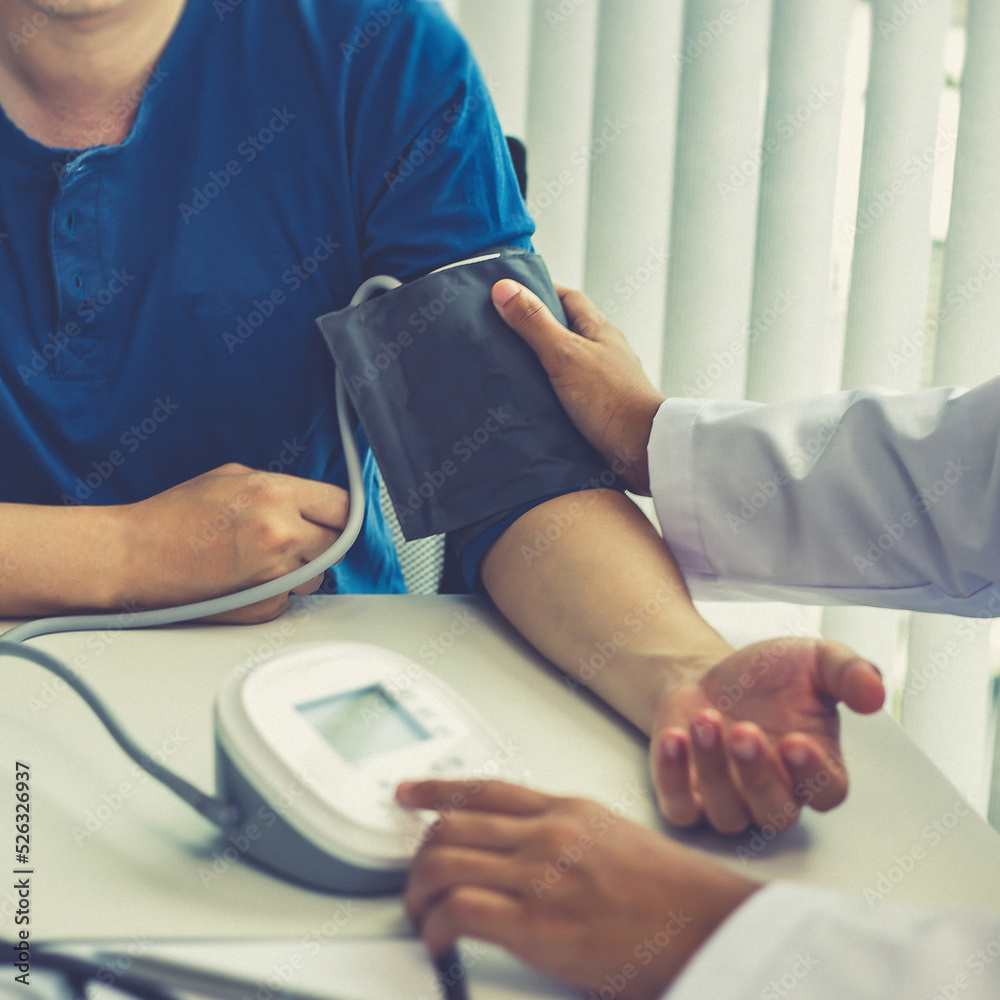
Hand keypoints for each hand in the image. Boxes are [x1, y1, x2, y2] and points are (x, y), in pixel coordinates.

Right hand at [116, 463, 348, 622]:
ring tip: (258, 559)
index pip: (343, 506)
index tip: (334, 517)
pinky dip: (274, 593)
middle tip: (293, 538)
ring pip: (317, 576)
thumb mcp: (231, 478)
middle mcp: (281, 533)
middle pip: (337, 543)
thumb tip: (313, 502)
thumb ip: (279, 489)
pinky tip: (244, 580)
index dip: (339, 513)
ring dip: (300, 569)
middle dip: (321, 540)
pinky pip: (289, 599)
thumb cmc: (174, 515)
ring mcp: (275, 573)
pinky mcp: (264, 606)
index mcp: (275, 494)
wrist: (133, 556)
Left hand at [397, 779, 760, 999]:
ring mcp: (540, 874)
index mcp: (567, 810)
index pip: (484, 789)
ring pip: (444, 861)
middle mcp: (547, 833)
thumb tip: (525, 850)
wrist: (712, 924)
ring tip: (420, 915)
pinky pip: (458, 911)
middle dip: (419, 853)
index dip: (436, 789)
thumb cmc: (676, 893)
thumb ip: (568, 836)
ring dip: (418, 892)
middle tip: (413, 878)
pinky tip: (438, 943)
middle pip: (452, 824)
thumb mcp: (617, 838)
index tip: (410, 794)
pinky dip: (435, 927)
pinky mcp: (537, 923)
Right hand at [492, 280, 664, 494]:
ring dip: (541, 363)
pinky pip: (568, 392)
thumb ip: (535, 323)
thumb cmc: (611, 398)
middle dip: (536, 328)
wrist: (643, 448)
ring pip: (566, 362)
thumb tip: (503, 288)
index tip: (511, 293)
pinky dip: (548, 392)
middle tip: (501, 331)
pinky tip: (530, 401)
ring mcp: (602, 381)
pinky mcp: (598, 409)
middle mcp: (603, 352)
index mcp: (599, 330)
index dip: (541, 291)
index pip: (568, 298)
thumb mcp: (565, 354)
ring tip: (507, 367)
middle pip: (566, 329)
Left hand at [651, 637, 884, 832]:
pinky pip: (680, 808)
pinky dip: (673, 777)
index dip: (813, 775)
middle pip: (776, 813)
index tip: (795, 741)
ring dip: (713, 768)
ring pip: (727, 813)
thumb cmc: (768, 676)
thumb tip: (876, 692)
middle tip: (743, 730)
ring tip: (704, 719)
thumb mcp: (814, 660)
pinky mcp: (686, 798)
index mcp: (814, 768)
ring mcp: (729, 801)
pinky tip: (673, 738)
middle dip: (758, 775)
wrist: (709, 674)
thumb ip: (848, 672)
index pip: (827, 793)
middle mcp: (775, 793)